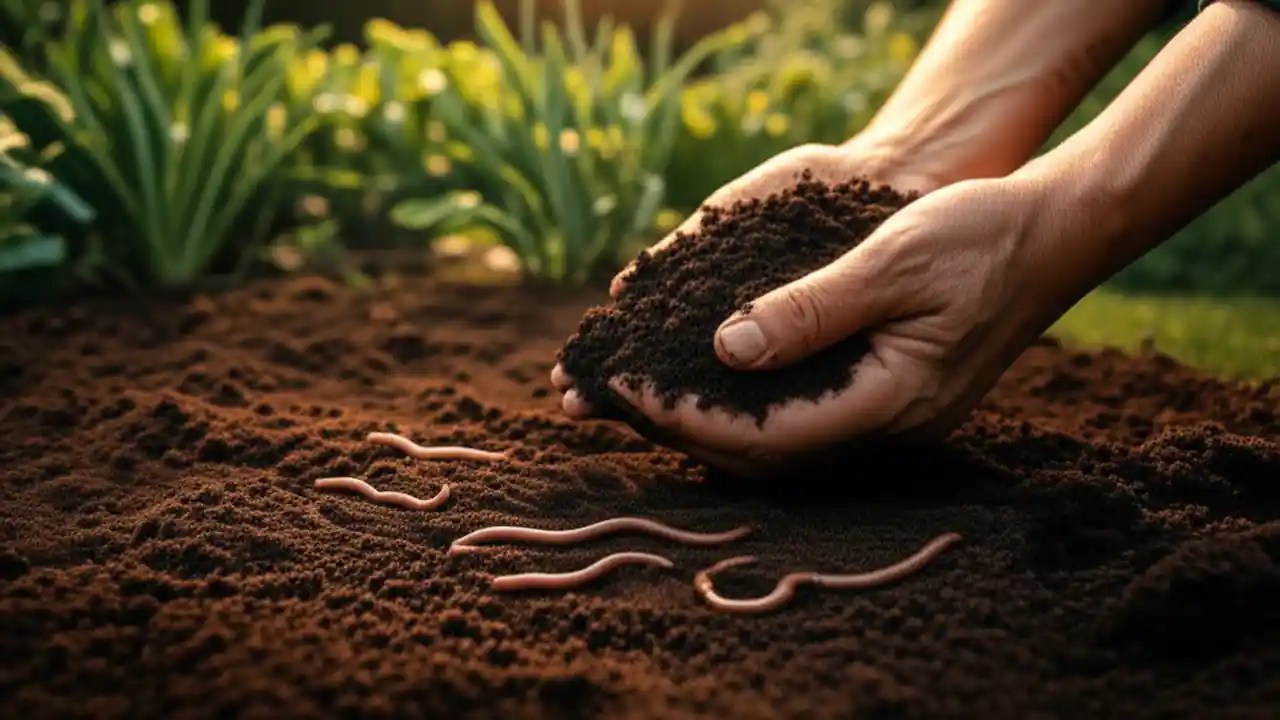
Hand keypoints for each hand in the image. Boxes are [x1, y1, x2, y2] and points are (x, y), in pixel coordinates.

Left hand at [556, 174, 1079, 476]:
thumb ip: (812, 308)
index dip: (685, 417)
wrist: (1050, 234)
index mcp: (892, 401)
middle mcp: (887, 426)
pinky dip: (740, 407)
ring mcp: (887, 417)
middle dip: (678, 429)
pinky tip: (703, 380)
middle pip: (762, 455)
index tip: (623, 386)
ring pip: (775, 446)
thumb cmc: (979, 237)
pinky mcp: (884, 397)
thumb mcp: (892, 259)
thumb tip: (726, 347)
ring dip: (703, 424)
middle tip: (608, 397)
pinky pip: (796, 420)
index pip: (765, 436)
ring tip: (635, 394)